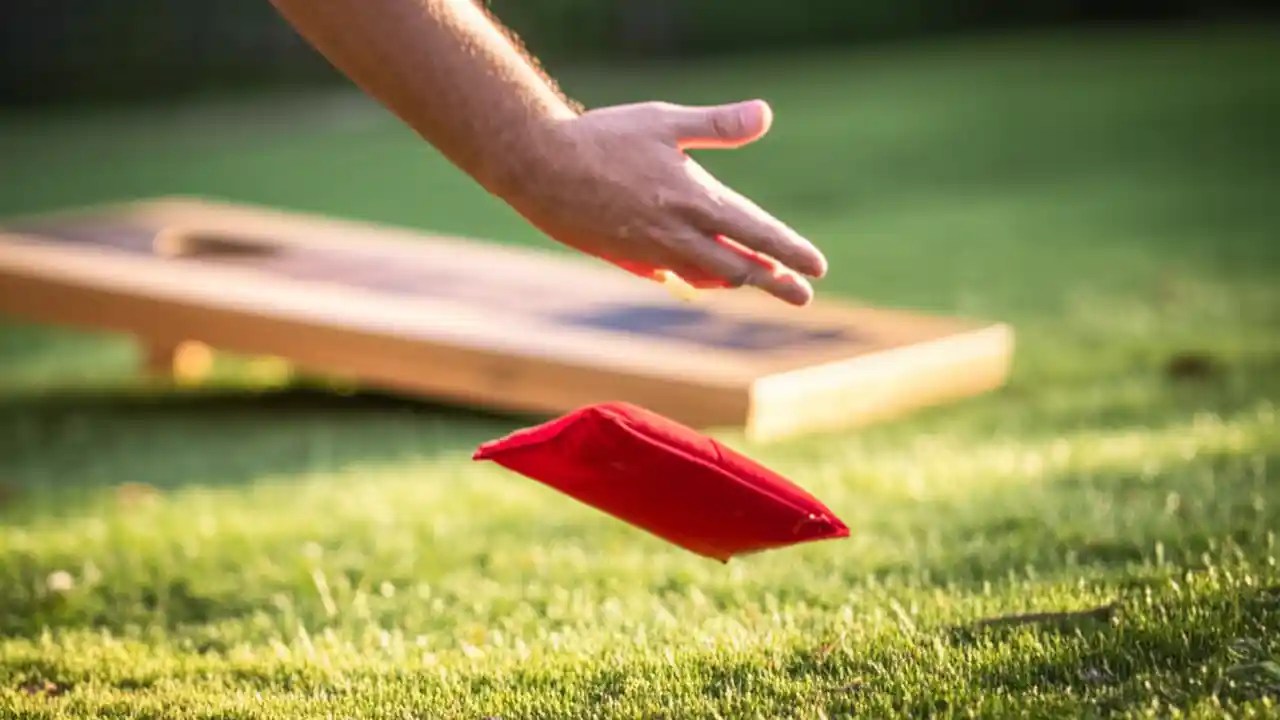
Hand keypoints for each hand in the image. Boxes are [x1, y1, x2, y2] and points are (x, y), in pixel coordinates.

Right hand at [497, 99, 827, 305]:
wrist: (540, 167)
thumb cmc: (604, 137)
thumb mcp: (665, 122)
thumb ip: (718, 125)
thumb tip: (765, 114)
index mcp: (696, 199)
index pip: (757, 233)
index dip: (790, 252)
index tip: (817, 268)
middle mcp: (679, 233)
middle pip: (739, 267)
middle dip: (775, 281)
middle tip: (803, 294)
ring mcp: (652, 251)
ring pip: (707, 275)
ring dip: (737, 279)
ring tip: (759, 280)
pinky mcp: (628, 257)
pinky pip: (673, 273)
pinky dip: (697, 276)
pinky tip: (704, 274)